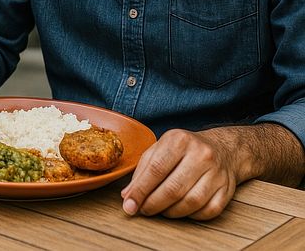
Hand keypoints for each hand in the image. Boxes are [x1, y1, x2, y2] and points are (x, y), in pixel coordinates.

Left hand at [121, 128, 239, 219]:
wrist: (222, 149)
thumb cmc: (183, 150)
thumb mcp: (160, 149)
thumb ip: (142, 170)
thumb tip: (128, 195)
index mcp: (179, 140)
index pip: (155, 169)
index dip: (140, 190)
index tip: (129, 205)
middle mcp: (201, 155)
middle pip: (173, 189)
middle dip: (153, 204)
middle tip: (142, 210)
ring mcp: (217, 173)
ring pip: (190, 202)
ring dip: (170, 212)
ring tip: (160, 209)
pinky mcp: (227, 189)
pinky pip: (208, 211)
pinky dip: (191, 216)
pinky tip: (180, 210)